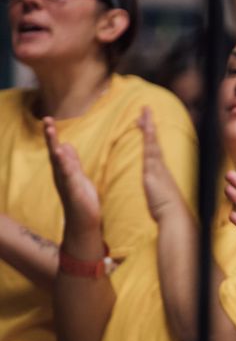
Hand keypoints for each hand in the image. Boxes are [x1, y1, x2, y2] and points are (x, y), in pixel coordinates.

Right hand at [42, 118, 101, 233]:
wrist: (83, 220)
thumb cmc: (81, 198)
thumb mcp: (78, 175)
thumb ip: (72, 161)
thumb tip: (65, 145)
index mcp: (63, 170)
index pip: (57, 148)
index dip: (52, 135)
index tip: (48, 119)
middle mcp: (61, 175)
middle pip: (54, 151)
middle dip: (50, 136)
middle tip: (46, 119)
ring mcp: (65, 182)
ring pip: (58, 161)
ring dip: (54, 145)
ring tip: (50, 131)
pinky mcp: (72, 190)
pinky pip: (67, 175)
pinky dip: (64, 164)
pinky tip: (59, 154)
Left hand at [137, 108, 187, 222]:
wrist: (176, 218)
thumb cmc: (171, 214)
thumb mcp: (162, 203)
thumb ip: (160, 197)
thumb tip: (162, 198)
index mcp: (161, 175)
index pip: (154, 152)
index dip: (151, 139)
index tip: (147, 125)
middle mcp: (161, 168)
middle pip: (154, 143)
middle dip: (149, 127)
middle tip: (144, 111)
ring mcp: (158, 167)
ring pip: (152, 141)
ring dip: (148, 125)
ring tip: (144, 111)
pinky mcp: (154, 169)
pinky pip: (150, 146)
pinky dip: (148, 134)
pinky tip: (145, 124)